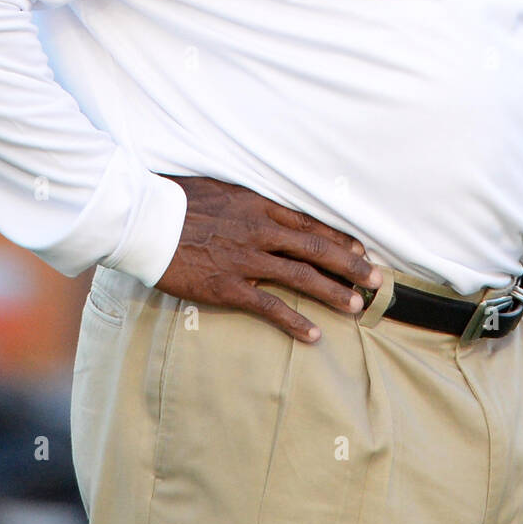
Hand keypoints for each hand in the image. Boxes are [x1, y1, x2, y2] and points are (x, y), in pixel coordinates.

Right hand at [155, 176, 381, 343]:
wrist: (146, 219)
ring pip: (301, 277)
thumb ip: (248, 201)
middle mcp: (260, 231)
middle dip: (351, 265)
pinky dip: (294, 321)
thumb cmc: (178, 199)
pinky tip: (314, 334)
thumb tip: (265, 206)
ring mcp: (246, 259)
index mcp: (259, 207)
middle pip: (316, 249)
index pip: (309, 224)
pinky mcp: (228, 285)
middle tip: (376, 279)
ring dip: (333, 293)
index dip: (338, 237)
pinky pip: (269, 306)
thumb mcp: (221, 189)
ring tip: (357, 307)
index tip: (360, 248)